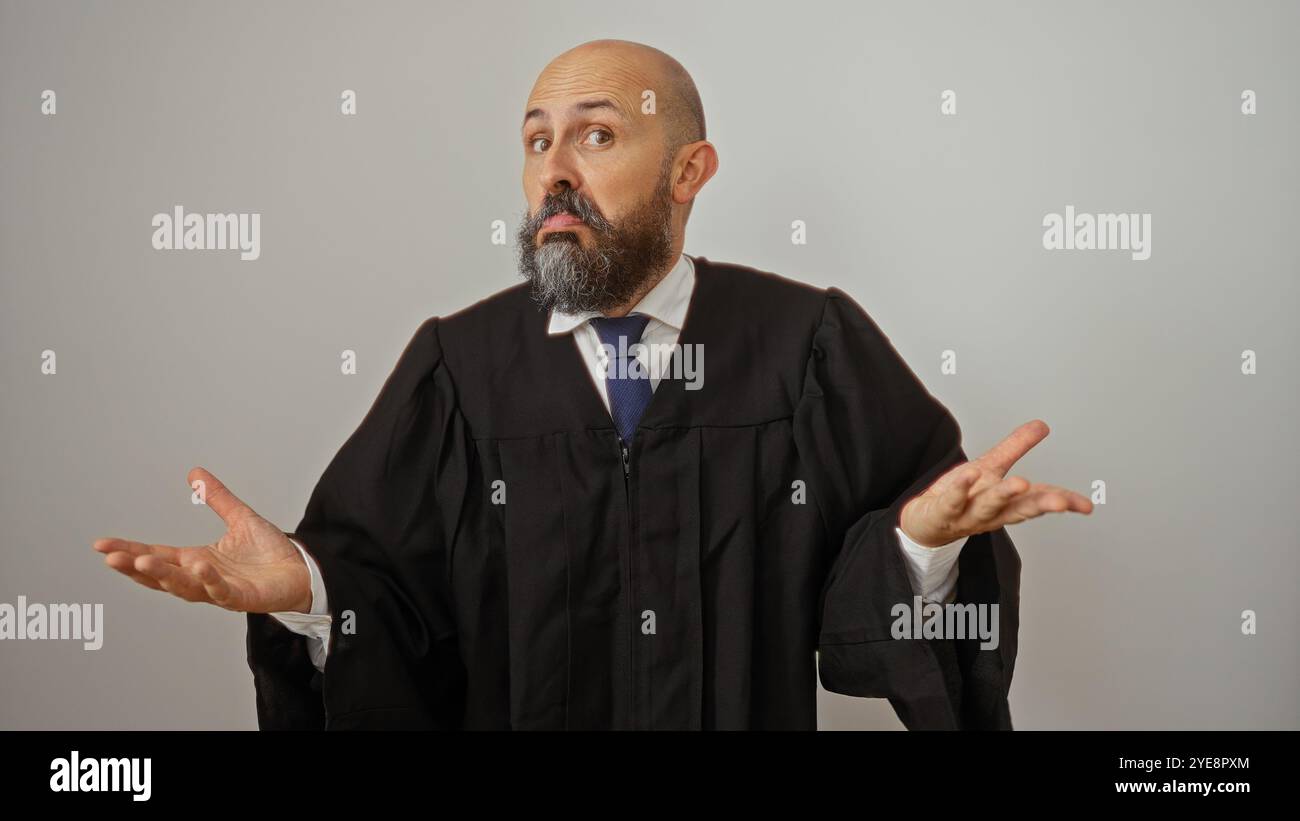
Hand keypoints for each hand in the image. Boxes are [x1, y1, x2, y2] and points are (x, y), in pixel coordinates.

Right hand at [93, 467, 311, 613]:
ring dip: (164, 576)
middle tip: (111, 558)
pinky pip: (222, 592)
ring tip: (142, 563)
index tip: (102, 545)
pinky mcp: (243, 598)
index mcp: (197, 561)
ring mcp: (221, 590)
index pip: (156, 556)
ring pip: (185, 587)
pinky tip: (198, 566)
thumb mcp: (240, 518)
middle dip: (135, 568)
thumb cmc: (270, 553)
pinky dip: (209, 580)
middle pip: (162, 576)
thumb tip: (195, 473)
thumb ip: (218, 498)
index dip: (130, 551)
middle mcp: (203, 578)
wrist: (302, 571)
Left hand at [899, 419, 1091, 547]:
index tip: (1085, 506)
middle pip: (1020, 508)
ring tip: (1020, 482)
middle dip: (1041, 504)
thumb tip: (1042, 425)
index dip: (1062, 502)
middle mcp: (992, 512)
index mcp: (1007, 502)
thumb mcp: (991, 467)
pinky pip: (953, 502)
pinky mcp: (943, 514)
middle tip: (1060, 501)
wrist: (925, 522)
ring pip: (989, 506)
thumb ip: (1015, 447)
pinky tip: (969, 474)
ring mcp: (968, 515)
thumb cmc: (962, 496)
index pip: (1038, 500)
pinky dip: (961, 489)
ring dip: (1005, 495)